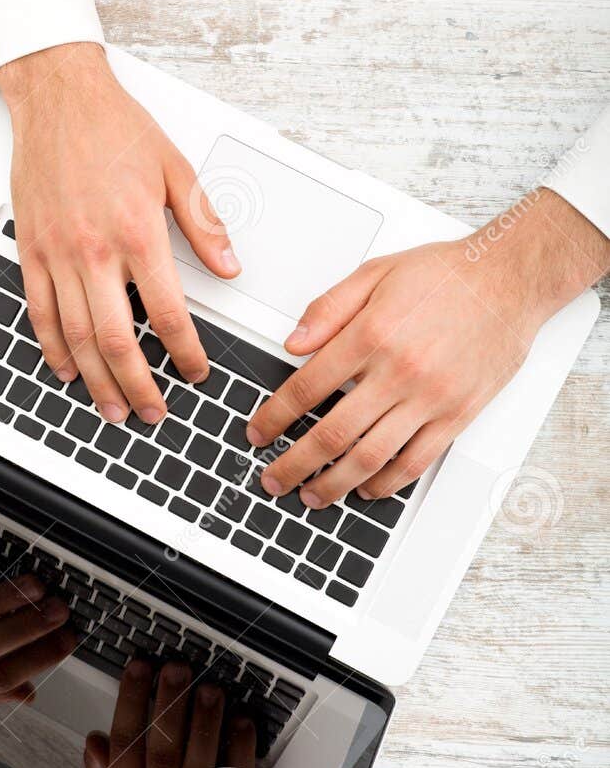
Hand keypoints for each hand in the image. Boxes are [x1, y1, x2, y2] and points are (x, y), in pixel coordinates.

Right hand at [0, 42, 240, 422]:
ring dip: (96, 381)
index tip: (195, 372)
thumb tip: (229, 266)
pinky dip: (53, 348)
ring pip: (76, 336)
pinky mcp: (32, 249)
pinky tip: (68, 369)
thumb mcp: (176, 168)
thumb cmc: (114, 126)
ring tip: (114, 408)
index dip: (184, 352)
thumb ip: (204, 224)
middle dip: (138, 386)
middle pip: (117, 339)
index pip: (167, 312)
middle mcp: (95, 249)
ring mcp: (57, 253)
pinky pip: (40, 311)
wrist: (58, 96)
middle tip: (153, 412)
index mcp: (138, 231)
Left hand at [248, 188, 609, 506]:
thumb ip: (328, 309)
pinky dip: (385, 484)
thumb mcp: (375, 273)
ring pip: (371, 457)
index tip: (258, 433)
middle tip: (272, 478)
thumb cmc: (445, 274)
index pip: (307, 388)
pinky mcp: (457, 414)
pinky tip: (365, 488)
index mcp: (371, 335)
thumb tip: (292, 344)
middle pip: (332, 433)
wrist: (510, 279)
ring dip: (334, 484)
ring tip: (311, 495)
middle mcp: (399, 371)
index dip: (274, 417)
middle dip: (294, 463)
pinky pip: (415, 462)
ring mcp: (430, 398)